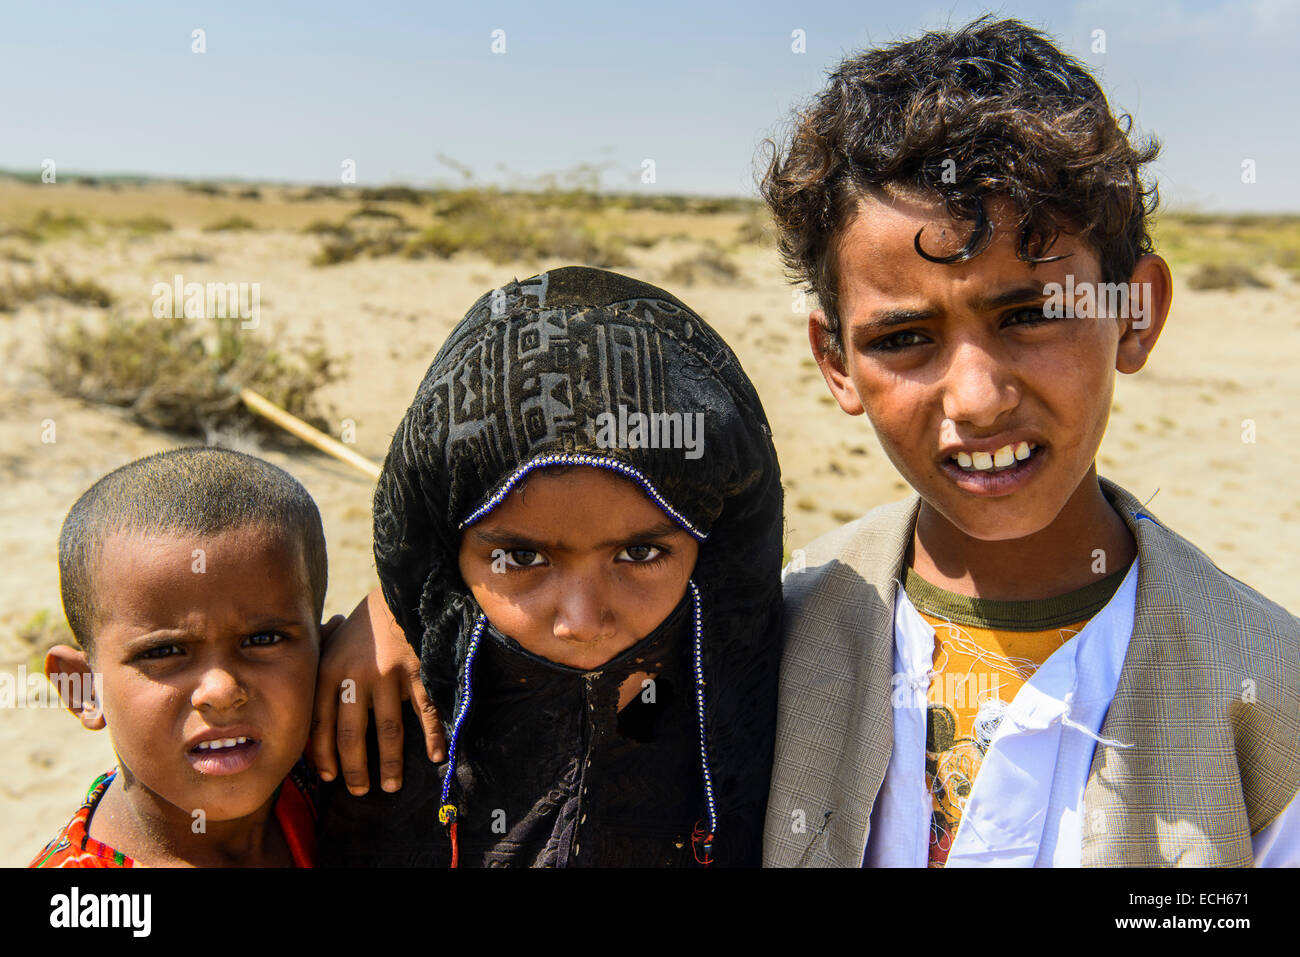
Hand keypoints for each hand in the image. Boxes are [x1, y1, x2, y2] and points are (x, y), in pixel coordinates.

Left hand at [311, 586, 446, 793]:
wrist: (397, 594)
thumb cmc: (362, 627)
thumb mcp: (331, 646)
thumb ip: (318, 678)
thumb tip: (307, 721)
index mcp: (328, 672)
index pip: (319, 725)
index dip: (323, 756)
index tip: (329, 778)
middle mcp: (354, 676)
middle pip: (351, 734)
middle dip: (355, 769)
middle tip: (360, 792)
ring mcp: (386, 674)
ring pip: (387, 730)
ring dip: (390, 763)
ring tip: (392, 786)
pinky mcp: (415, 670)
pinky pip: (424, 710)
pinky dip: (432, 736)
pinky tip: (436, 756)